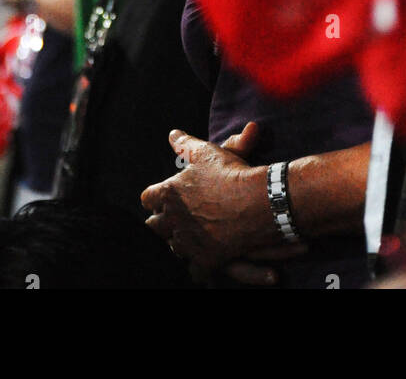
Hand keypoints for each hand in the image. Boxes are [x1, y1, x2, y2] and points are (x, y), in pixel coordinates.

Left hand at [141, 123, 278, 271]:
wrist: (258, 202)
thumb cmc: (229, 174)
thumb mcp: (205, 153)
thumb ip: (185, 145)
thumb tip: (172, 134)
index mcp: (169, 194)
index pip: (147, 198)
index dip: (154, 197)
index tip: (159, 197)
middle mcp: (174, 220)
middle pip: (154, 226)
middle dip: (161, 222)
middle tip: (170, 219)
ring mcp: (188, 243)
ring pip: (172, 247)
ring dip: (177, 242)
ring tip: (186, 237)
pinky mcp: (205, 260)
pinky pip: (192, 270)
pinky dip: (196, 266)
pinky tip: (201, 261)